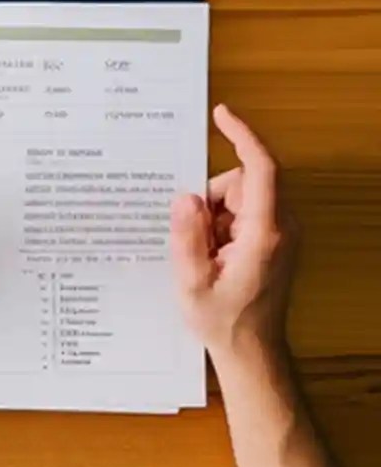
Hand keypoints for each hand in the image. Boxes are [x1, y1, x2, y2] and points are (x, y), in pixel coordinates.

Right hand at [169, 104, 298, 360]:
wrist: (252, 351)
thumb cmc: (223, 321)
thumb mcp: (192, 283)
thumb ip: (188, 237)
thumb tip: (185, 197)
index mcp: (264, 234)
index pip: (260, 170)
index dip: (242, 137)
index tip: (221, 115)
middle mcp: (280, 227)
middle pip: (242, 184)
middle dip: (210, 200)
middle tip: (193, 241)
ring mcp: (281, 233)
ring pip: (240, 198)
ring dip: (214, 217)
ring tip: (205, 257)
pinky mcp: (275, 240)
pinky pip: (244, 214)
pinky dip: (222, 226)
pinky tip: (212, 257)